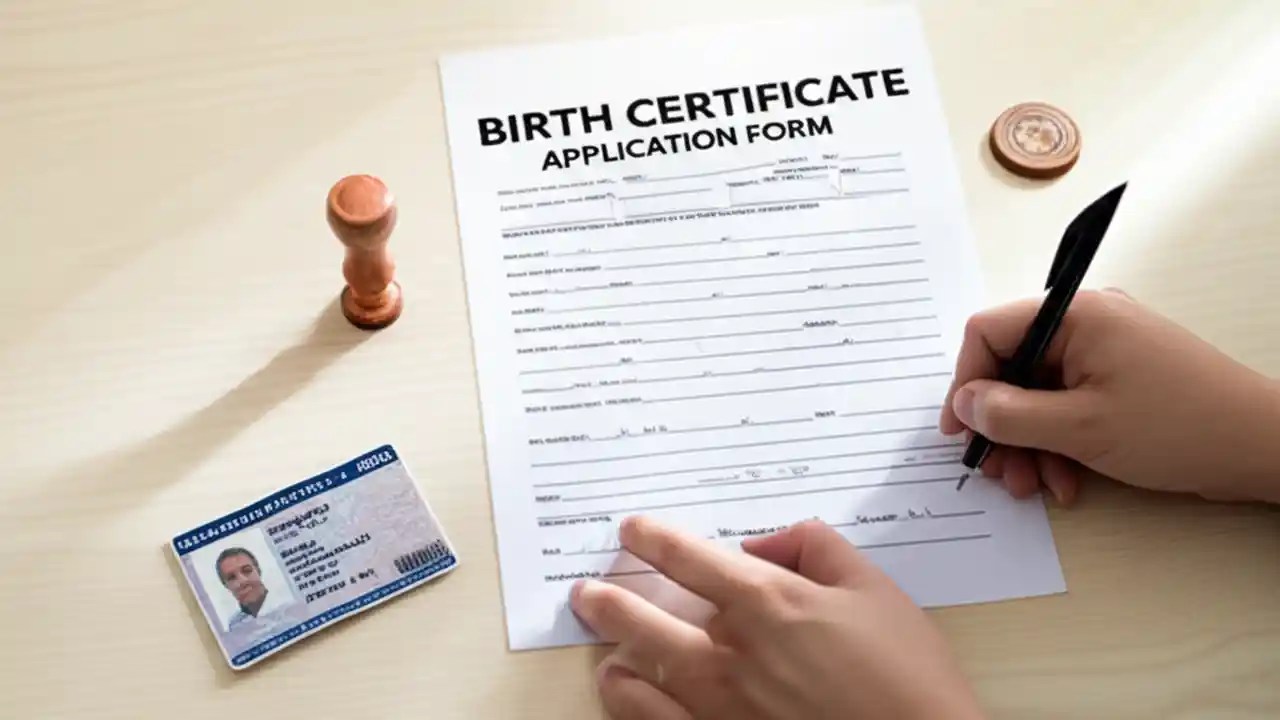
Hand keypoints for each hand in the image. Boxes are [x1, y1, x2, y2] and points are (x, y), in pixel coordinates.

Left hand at [571, 516, 984, 719]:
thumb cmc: (906, 672)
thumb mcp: (874, 586)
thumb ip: (815, 547)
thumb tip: (764, 542)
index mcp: (768, 603)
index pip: (689, 559)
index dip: (653, 539)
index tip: (632, 530)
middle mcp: (733, 653)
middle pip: (647, 620)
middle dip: (609, 602)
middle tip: (587, 593)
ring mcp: (724, 706)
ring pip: (643, 677)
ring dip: (616, 656)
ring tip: (604, 650)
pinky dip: (633, 706)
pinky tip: (624, 693)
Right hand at [941, 288, 1279, 504]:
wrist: (1262, 447)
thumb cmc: (1179, 427)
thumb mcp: (1080, 428)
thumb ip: (1010, 415)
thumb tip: (964, 404)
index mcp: (1076, 316)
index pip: (990, 332)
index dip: (966, 382)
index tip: (960, 432)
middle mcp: (1087, 324)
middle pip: (1013, 369)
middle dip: (1002, 427)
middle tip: (1000, 473)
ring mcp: (1106, 351)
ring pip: (1038, 395)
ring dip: (1029, 445)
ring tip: (1036, 486)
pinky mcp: (1120, 380)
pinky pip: (1068, 405)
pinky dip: (1059, 443)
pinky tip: (1067, 481)